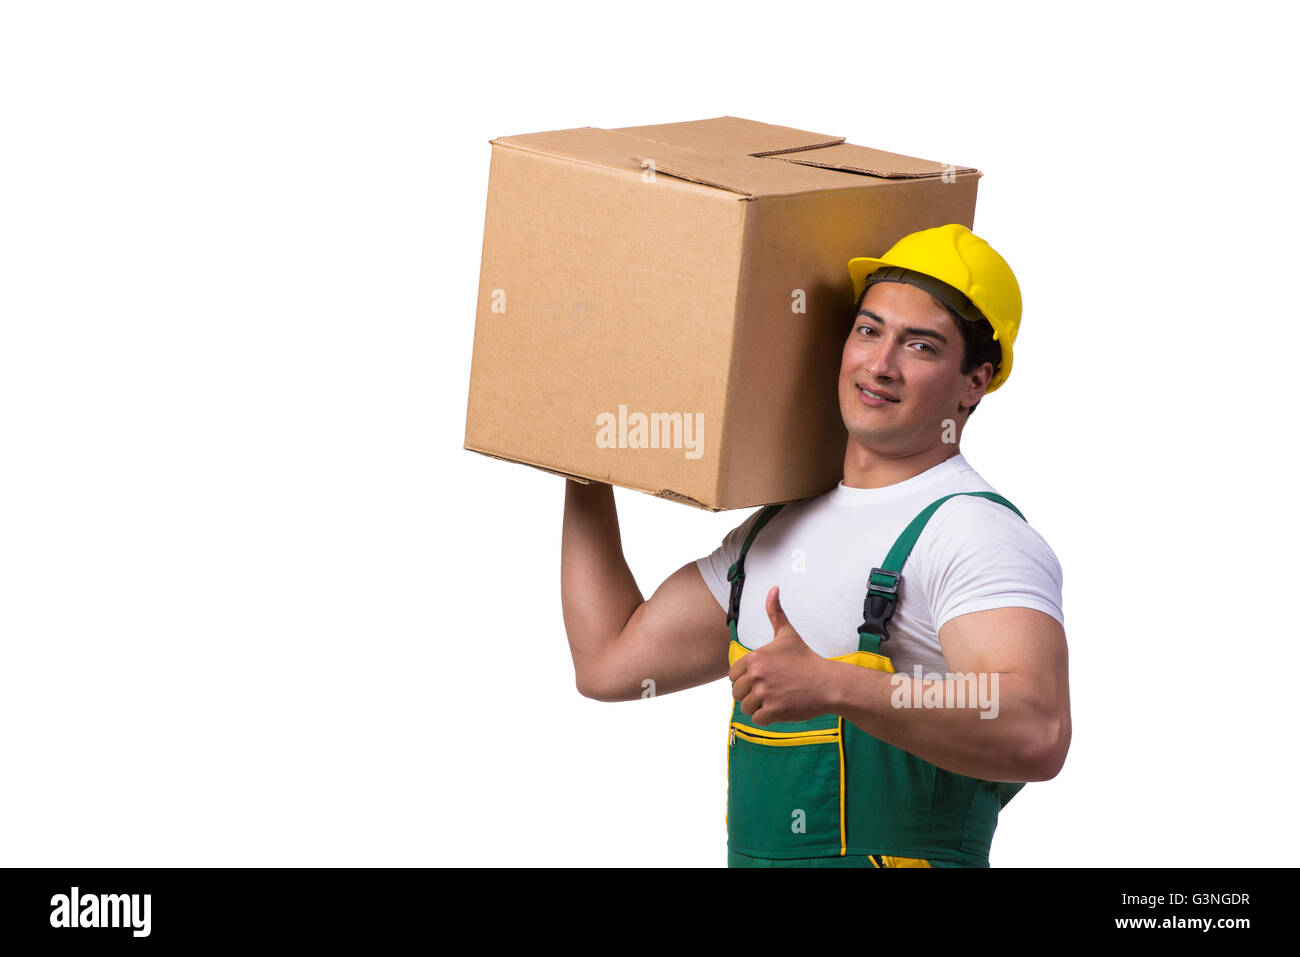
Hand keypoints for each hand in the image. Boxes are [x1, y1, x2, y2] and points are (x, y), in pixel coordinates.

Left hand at [728, 586, 831, 725]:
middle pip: (736, 693)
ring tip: (775, 699)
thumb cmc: (805, 659)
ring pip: (745, 708)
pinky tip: (780, 708)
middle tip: (770, 690)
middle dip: (750, 695)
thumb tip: (773, 588)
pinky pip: (757, 720)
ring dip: (758, 707)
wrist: (827, 683)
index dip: (745, 679)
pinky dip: (766, 718)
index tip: (762, 678)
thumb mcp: (787, 634)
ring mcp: (764, 694)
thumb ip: (775, 612)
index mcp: (754, 658)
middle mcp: (756, 675)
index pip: (732, 676)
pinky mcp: (773, 711)